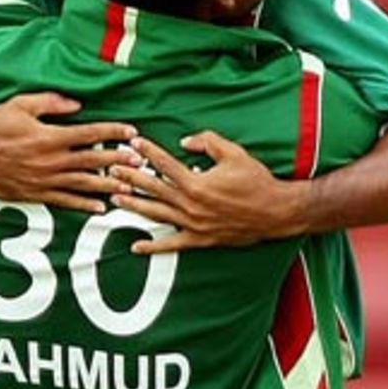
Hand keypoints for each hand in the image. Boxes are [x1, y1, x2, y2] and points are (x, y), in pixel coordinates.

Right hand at [0, 94, 138, 212]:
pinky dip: (83, 205)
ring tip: (129, 187)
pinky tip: (100, 208)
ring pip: (83, 184)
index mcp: (50, 136)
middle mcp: (51, 161)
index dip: (113, 132)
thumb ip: (50, 102)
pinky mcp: (35, 194)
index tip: (132, 132)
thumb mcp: (19, 104)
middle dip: (119, 161)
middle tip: (141, 162)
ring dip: (108, 186)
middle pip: (92, 161)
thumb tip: (77, 104)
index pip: (90, 133)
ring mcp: (44, 180)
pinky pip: (64, 201)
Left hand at [111, 132, 307, 253]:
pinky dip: (153, 247)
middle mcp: (190, 205)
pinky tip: (135, 246)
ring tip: (115, 198)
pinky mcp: (200, 240)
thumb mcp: (234, 153)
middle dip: (131, 177)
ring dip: (134, 206)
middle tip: (112, 169)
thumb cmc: (256, 181)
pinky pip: (172, 244)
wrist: (275, 212)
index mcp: (197, 182)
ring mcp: (193, 224)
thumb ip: (208, 142)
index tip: (133, 143)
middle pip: (153, 189)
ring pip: (156, 214)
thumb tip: (185, 141)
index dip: (148, 152)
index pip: (164, 164)